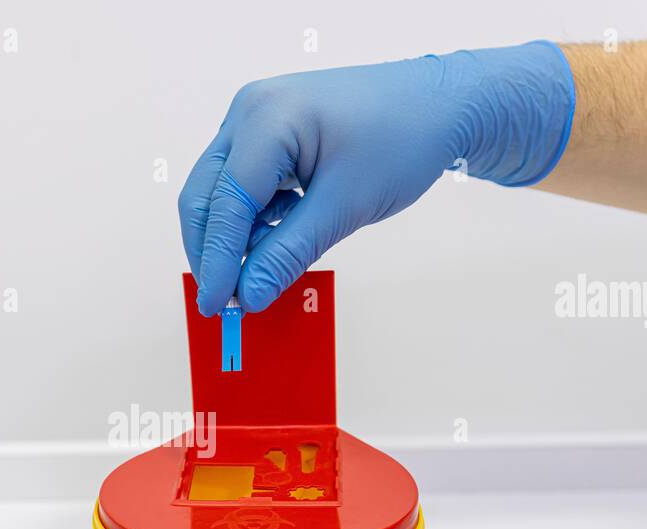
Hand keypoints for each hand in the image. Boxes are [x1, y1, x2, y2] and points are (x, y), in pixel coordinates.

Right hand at [178, 41, 574, 315]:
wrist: (441, 105)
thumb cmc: (403, 139)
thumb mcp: (345, 206)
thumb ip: (289, 252)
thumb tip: (249, 295)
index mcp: (267, 119)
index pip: (224, 203)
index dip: (216, 260)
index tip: (215, 305)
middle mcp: (250, 112)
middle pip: (206, 194)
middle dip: (212, 250)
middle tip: (223, 300)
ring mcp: (256, 119)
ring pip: (221, 192)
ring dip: (233, 237)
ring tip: (260, 270)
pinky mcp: (268, 133)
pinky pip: (243, 184)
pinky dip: (253, 219)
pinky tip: (279, 236)